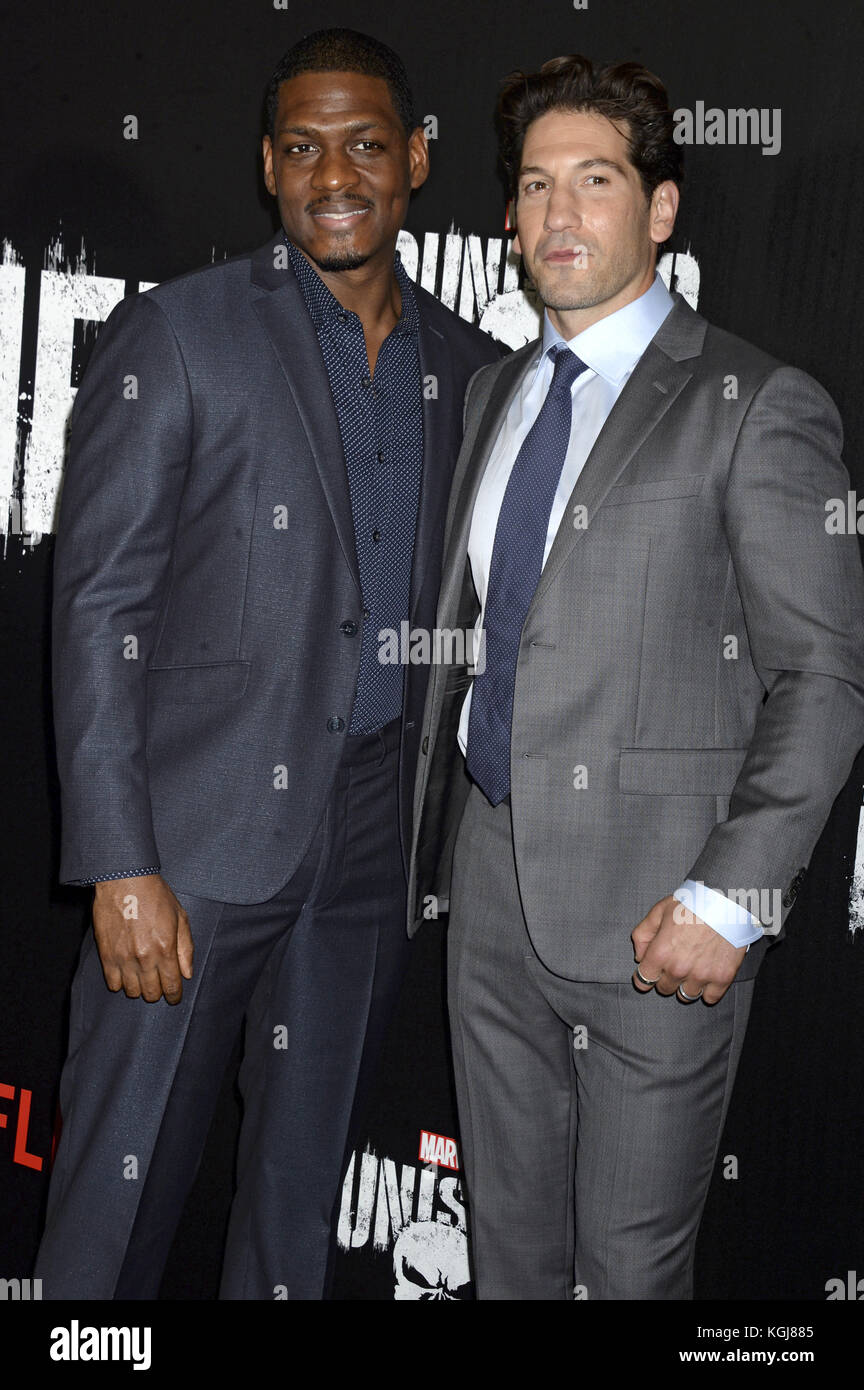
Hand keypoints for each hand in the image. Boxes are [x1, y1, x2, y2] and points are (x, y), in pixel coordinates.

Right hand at [92, 874, 193, 1003]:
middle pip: (151, 994)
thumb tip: (187, 974)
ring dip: (139, 988)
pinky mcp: (106, 955)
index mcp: (165, 949)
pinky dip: (120, 983)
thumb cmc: (155, 896)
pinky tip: (126, 973)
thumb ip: (185, 948)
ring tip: (142, 977)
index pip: (171, 986)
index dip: (175, 996)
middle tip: (158, 984)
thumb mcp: (180, 917)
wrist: (125, 880)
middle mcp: (145, 958)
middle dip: (158, 992)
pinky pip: (112, 983)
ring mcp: (123, 958)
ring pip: (132, 992)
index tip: (174, 997)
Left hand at [631, 895, 745, 1003]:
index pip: (643, 981)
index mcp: (660, 953)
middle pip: (665, 989)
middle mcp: (678, 969)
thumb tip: (639, 957)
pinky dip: (708, 990)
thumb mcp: (659, 911)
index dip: (645, 976)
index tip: (652, 972)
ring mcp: (701, 976)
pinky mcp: (722, 978)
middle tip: (675, 963)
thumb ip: (642, 934)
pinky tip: (707, 976)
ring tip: (692, 969)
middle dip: (666, 978)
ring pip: (686, 995)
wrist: (726, 901)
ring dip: (686, 985)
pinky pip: (710, 998)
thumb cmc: (691, 903)